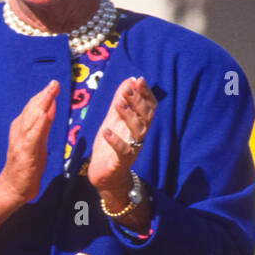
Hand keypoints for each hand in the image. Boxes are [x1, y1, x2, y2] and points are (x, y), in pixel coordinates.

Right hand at [0, 80, 58, 203]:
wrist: (13, 187)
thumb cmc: (26, 165)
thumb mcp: (37, 142)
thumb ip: (42, 125)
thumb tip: (49, 107)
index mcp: (21, 128)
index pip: (32, 108)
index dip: (43, 95)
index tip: (54, 84)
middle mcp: (18, 132)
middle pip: (31, 110)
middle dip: (43, 96)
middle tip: (54, 83)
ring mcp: (20, 142)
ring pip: (31, 119)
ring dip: (40, 105)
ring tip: (50, 92)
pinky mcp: (24, 153)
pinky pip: (32, 137)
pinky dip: (37, 125)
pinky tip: (43, 115)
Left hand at [88, 76, 156, 201]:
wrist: (105, 174)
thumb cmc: (111, 145)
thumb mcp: (113, 120)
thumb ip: (120, 101)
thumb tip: (129, 80)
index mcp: (138, 124)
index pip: (149, 106)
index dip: (146, 93)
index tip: (139, 80)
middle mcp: (138, 135)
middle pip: (146, 116)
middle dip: (138, 102)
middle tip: (128, 90)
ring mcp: (132, 148)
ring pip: (138, 131)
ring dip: (129, 116)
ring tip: (118, 104)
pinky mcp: (121, 160)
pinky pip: (122, 150)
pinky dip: (115, 140)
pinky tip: (106, 131)